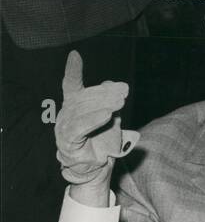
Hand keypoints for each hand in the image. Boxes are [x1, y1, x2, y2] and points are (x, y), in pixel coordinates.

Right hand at [55, 51, 138, 185]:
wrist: (96, 166)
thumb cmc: (101, 139)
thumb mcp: (110, 116)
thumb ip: (109, 100)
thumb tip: (112, 83)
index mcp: (74, 105)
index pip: (71, 84)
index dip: (73, 70)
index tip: (74, 55)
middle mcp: (66, 114)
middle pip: (83, 98)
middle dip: (105, 93)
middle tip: (124, 91)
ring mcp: (64, 128)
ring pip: (82, 112)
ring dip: (103, 105)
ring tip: (120, 102)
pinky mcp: (68, 142)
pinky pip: (80, 128)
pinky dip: (93, 120)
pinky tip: (107, 115)